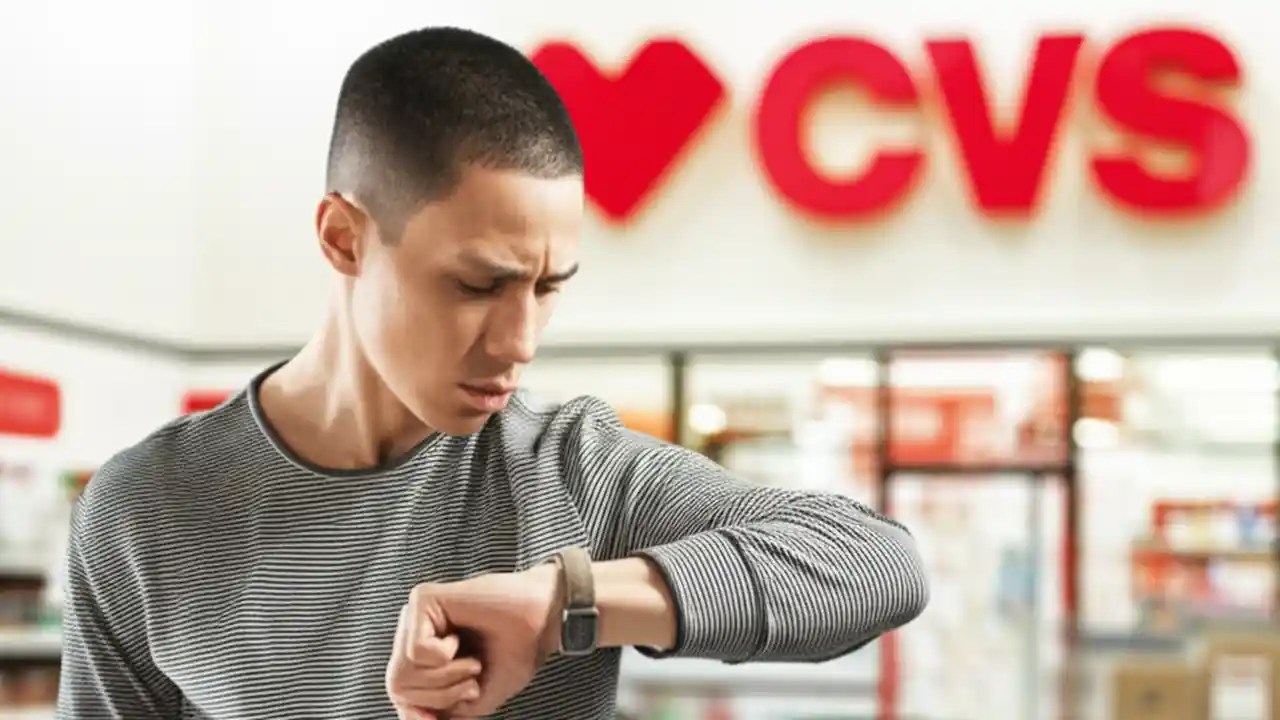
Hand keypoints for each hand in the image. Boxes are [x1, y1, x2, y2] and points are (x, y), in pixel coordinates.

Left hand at [385, 565, 562, 717]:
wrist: (544, 618)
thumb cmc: (516, 650)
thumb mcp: (473, 697)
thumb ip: (441, 712)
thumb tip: (410, 717)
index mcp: (422, 650)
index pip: (399, 692)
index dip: (417, 712)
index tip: (441, 714)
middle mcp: (413, 629)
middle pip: (397, 685)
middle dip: (439, 696)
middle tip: (472, 680)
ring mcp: (414, 613)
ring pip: (403, 671)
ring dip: (446, 678)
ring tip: (472, 662)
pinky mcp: (421, 598)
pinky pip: (415, 651)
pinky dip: (445, 658)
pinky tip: (461, 639)